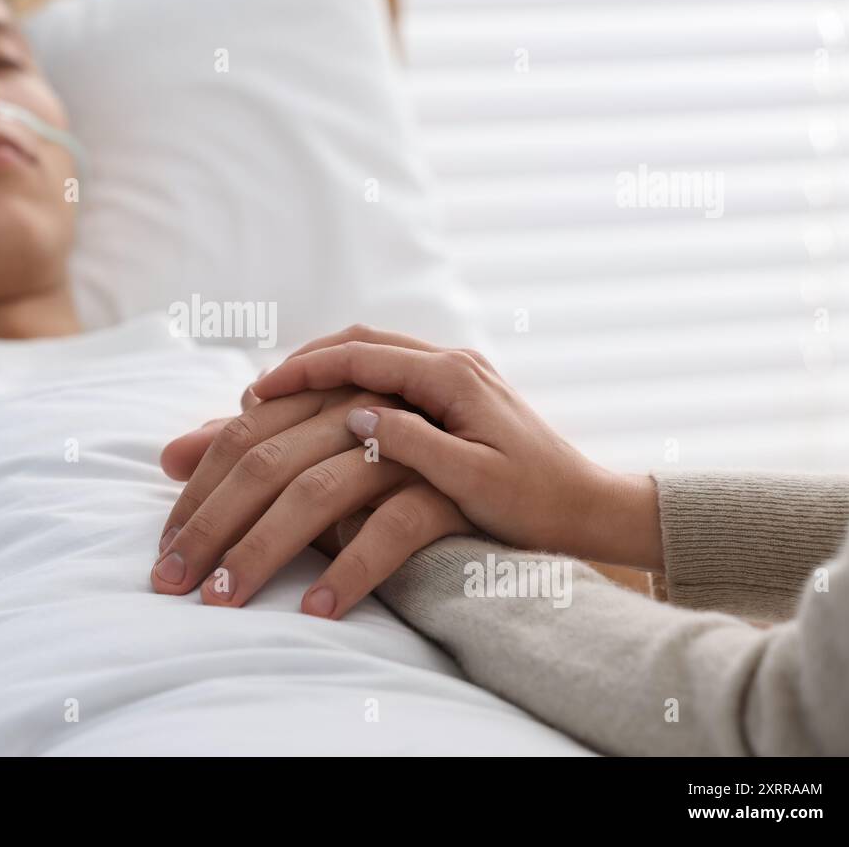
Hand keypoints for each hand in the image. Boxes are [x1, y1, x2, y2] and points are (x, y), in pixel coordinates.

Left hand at [154, 385, 477, 618]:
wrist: (533, 492)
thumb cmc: (409, 473)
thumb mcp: (326, 459)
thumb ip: (255, 450)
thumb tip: (168, 454)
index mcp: (330, 394)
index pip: (244, 435)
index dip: (199, 489)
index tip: (165, 545)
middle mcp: (364, 408)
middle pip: (267, 462)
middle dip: (210, 526)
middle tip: (170, 582)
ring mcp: (409, 444)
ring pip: (316, 492)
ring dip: (262, 551)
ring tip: (223, 601)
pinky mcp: (450, 488)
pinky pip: (392, 529)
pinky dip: (350, 569)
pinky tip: (314, 611)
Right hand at [249, 325, 662, 570]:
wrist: (588, 506)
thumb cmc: (536, 501)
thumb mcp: (472, 479)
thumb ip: (412, 442)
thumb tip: (355, 414)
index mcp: (453, 377)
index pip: (361, 357)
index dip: (304, 369)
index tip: (260, 389)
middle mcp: (453, 363)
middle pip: (362, 342)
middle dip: (305, 360)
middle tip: (260, 389)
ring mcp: (456, 374)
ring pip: (375, 352)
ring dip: (326, 367)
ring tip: (282, 393)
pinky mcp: (457, 394)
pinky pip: (391, 373)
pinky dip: (351, 381)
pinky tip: (326, 406)